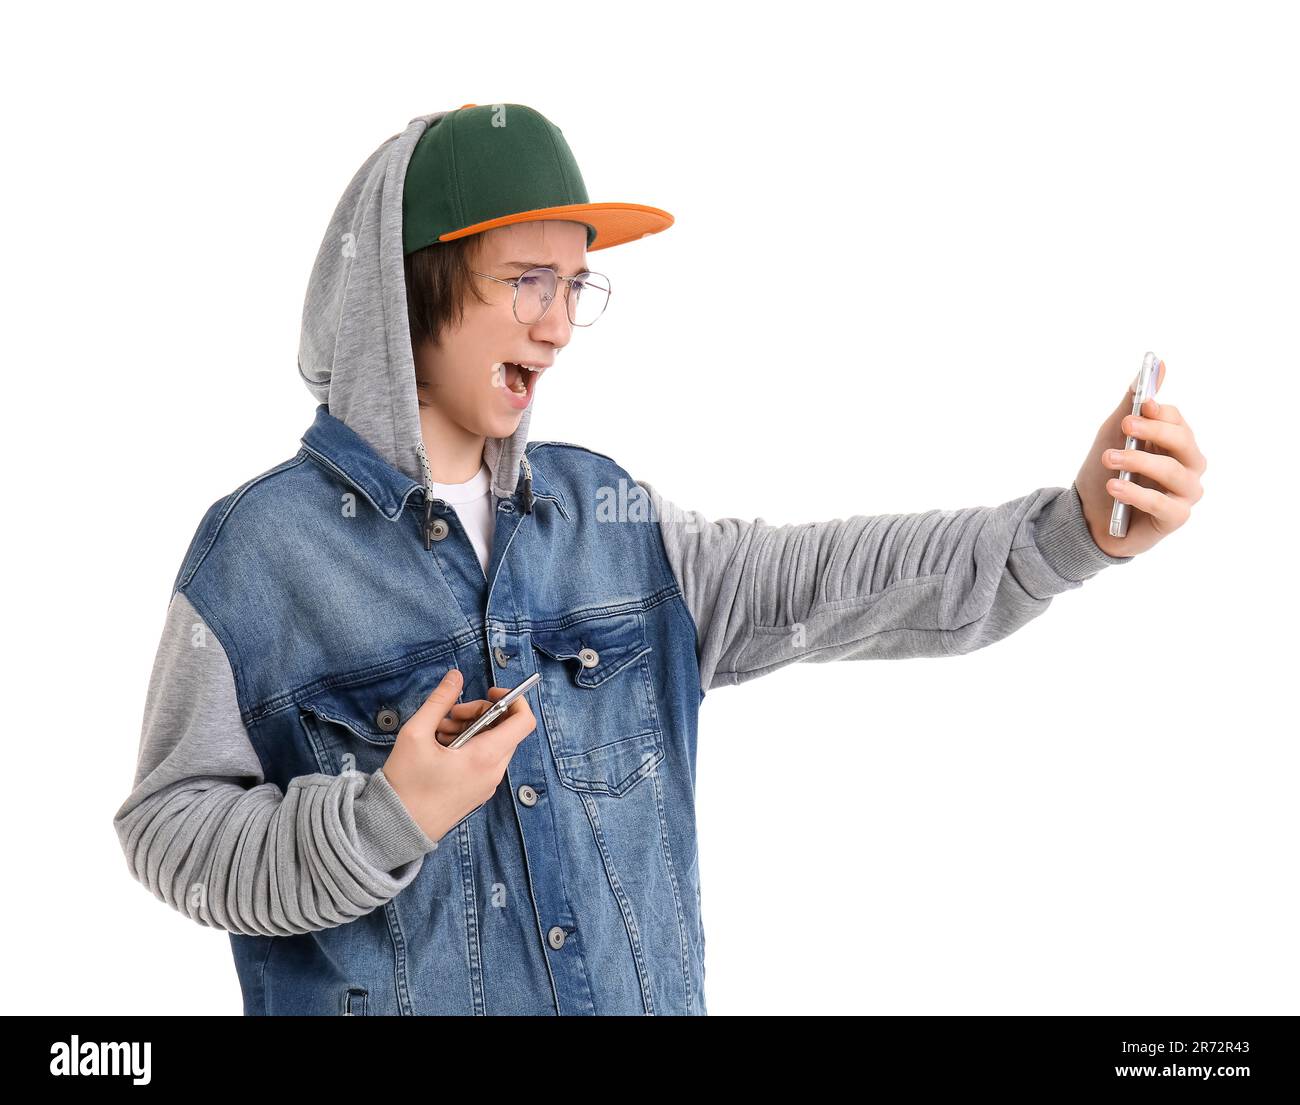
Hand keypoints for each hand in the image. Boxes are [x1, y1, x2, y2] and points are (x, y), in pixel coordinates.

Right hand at [382, 670, 535, 843]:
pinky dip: (468, 747)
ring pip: (493, 744)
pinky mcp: (478, 792)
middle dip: (480, 714)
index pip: (524, 720)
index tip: (488, 694)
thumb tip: (455, 676)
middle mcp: (494, 772)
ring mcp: (488, 784)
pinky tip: (441, 748)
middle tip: (450, 716)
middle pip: (505, 729)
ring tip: (439, 732)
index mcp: (485, 757)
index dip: (513, 699)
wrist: (397, 829)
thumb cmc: (405, 784)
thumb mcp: (416, 734)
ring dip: (471, 730)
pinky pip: (484, 760)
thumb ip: (439, 701)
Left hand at [1074, 360, 1207, 557]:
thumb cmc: (1106, 472)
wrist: (1089, 517)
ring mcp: (1184, 493)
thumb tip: (1157, 364)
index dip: (1161, 413)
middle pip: (1183, 442)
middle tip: (1125, 426)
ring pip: (1173, 472)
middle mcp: (1187, 466)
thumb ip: (1134, 404)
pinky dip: (1137, 494)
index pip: (1177, 422)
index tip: (1143, 405)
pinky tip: (1114, 487)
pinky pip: (1163, 504)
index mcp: (1175, 443)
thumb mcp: (1114, 435)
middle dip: (1154, 431)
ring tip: (1109, 459)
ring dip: (1139, 462)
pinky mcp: (1175, 518)